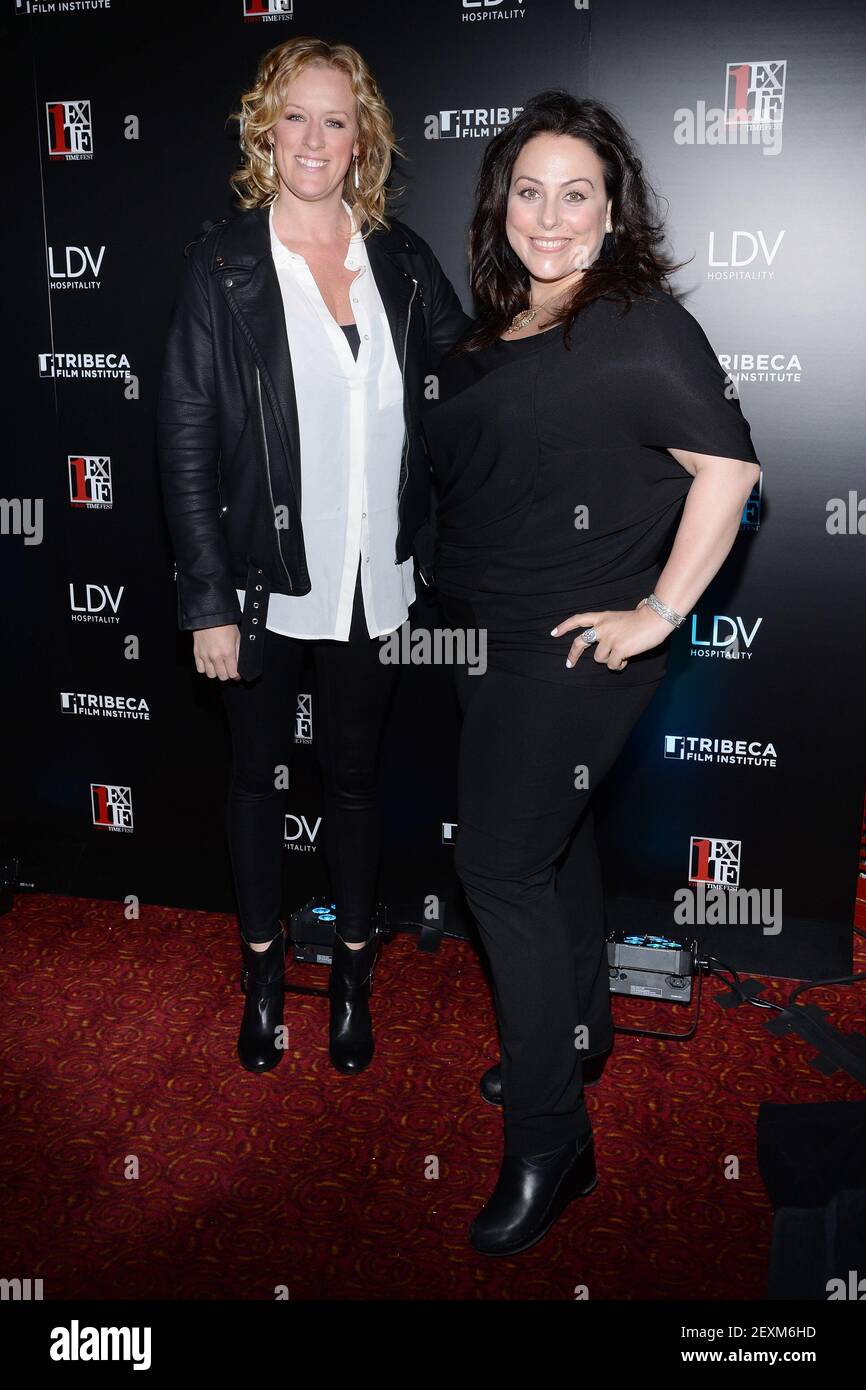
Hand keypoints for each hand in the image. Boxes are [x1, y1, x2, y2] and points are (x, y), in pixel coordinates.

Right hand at [193, 624, 240, 679]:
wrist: (209, 615)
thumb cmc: (224, 623)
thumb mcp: (237, 637)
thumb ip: (239, 653)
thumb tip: (240, 664)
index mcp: (228, 653)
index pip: (233, 674)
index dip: (236, 676)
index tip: (237, 674)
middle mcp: (216, 656)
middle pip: (222, 677)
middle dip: (227, 674)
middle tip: (228, 669)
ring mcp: (205, 656)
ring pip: (211, 675)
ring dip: (216, 672)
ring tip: (219, 666)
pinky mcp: (197, 653)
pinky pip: (200, 669)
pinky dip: (205, 668)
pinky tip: (209, 663)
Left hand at [551, 599, 673, 670]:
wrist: (656, 618)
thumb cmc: (643, 617)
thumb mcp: (620, 617)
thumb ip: (610, 625)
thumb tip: (607, 640)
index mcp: (602, 617)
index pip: (578, 619)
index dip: (564, 626)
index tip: (554, 633)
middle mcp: (602, 628)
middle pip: (579, 642)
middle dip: (573, 655)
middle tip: (569, 664)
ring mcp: (609, 639)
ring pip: (599, 659)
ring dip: (610, 660)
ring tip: (622, 655)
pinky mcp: (618, 650)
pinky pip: (613, 665)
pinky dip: (619, 665)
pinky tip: (627, 659)